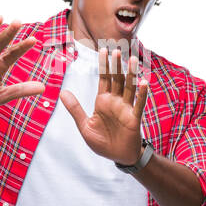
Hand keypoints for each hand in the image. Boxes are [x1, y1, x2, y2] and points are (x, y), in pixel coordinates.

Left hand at [60, 47, 147, 164]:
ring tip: (132, 60)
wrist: (117, 157)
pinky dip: (141, 94)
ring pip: (129, 88)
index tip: (103, 50)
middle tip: (117, 48)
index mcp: (103, 101)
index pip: (103, 79)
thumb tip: (62, 92)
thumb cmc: (102, 142)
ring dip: (131, 74)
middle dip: (116, 65)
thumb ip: (74, 109)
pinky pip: (138, 104)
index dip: (103, 65)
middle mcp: (116, 102)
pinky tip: (144, 83)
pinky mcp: (134, 118)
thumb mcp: (84, 125)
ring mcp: (126, 108)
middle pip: (117, 79)